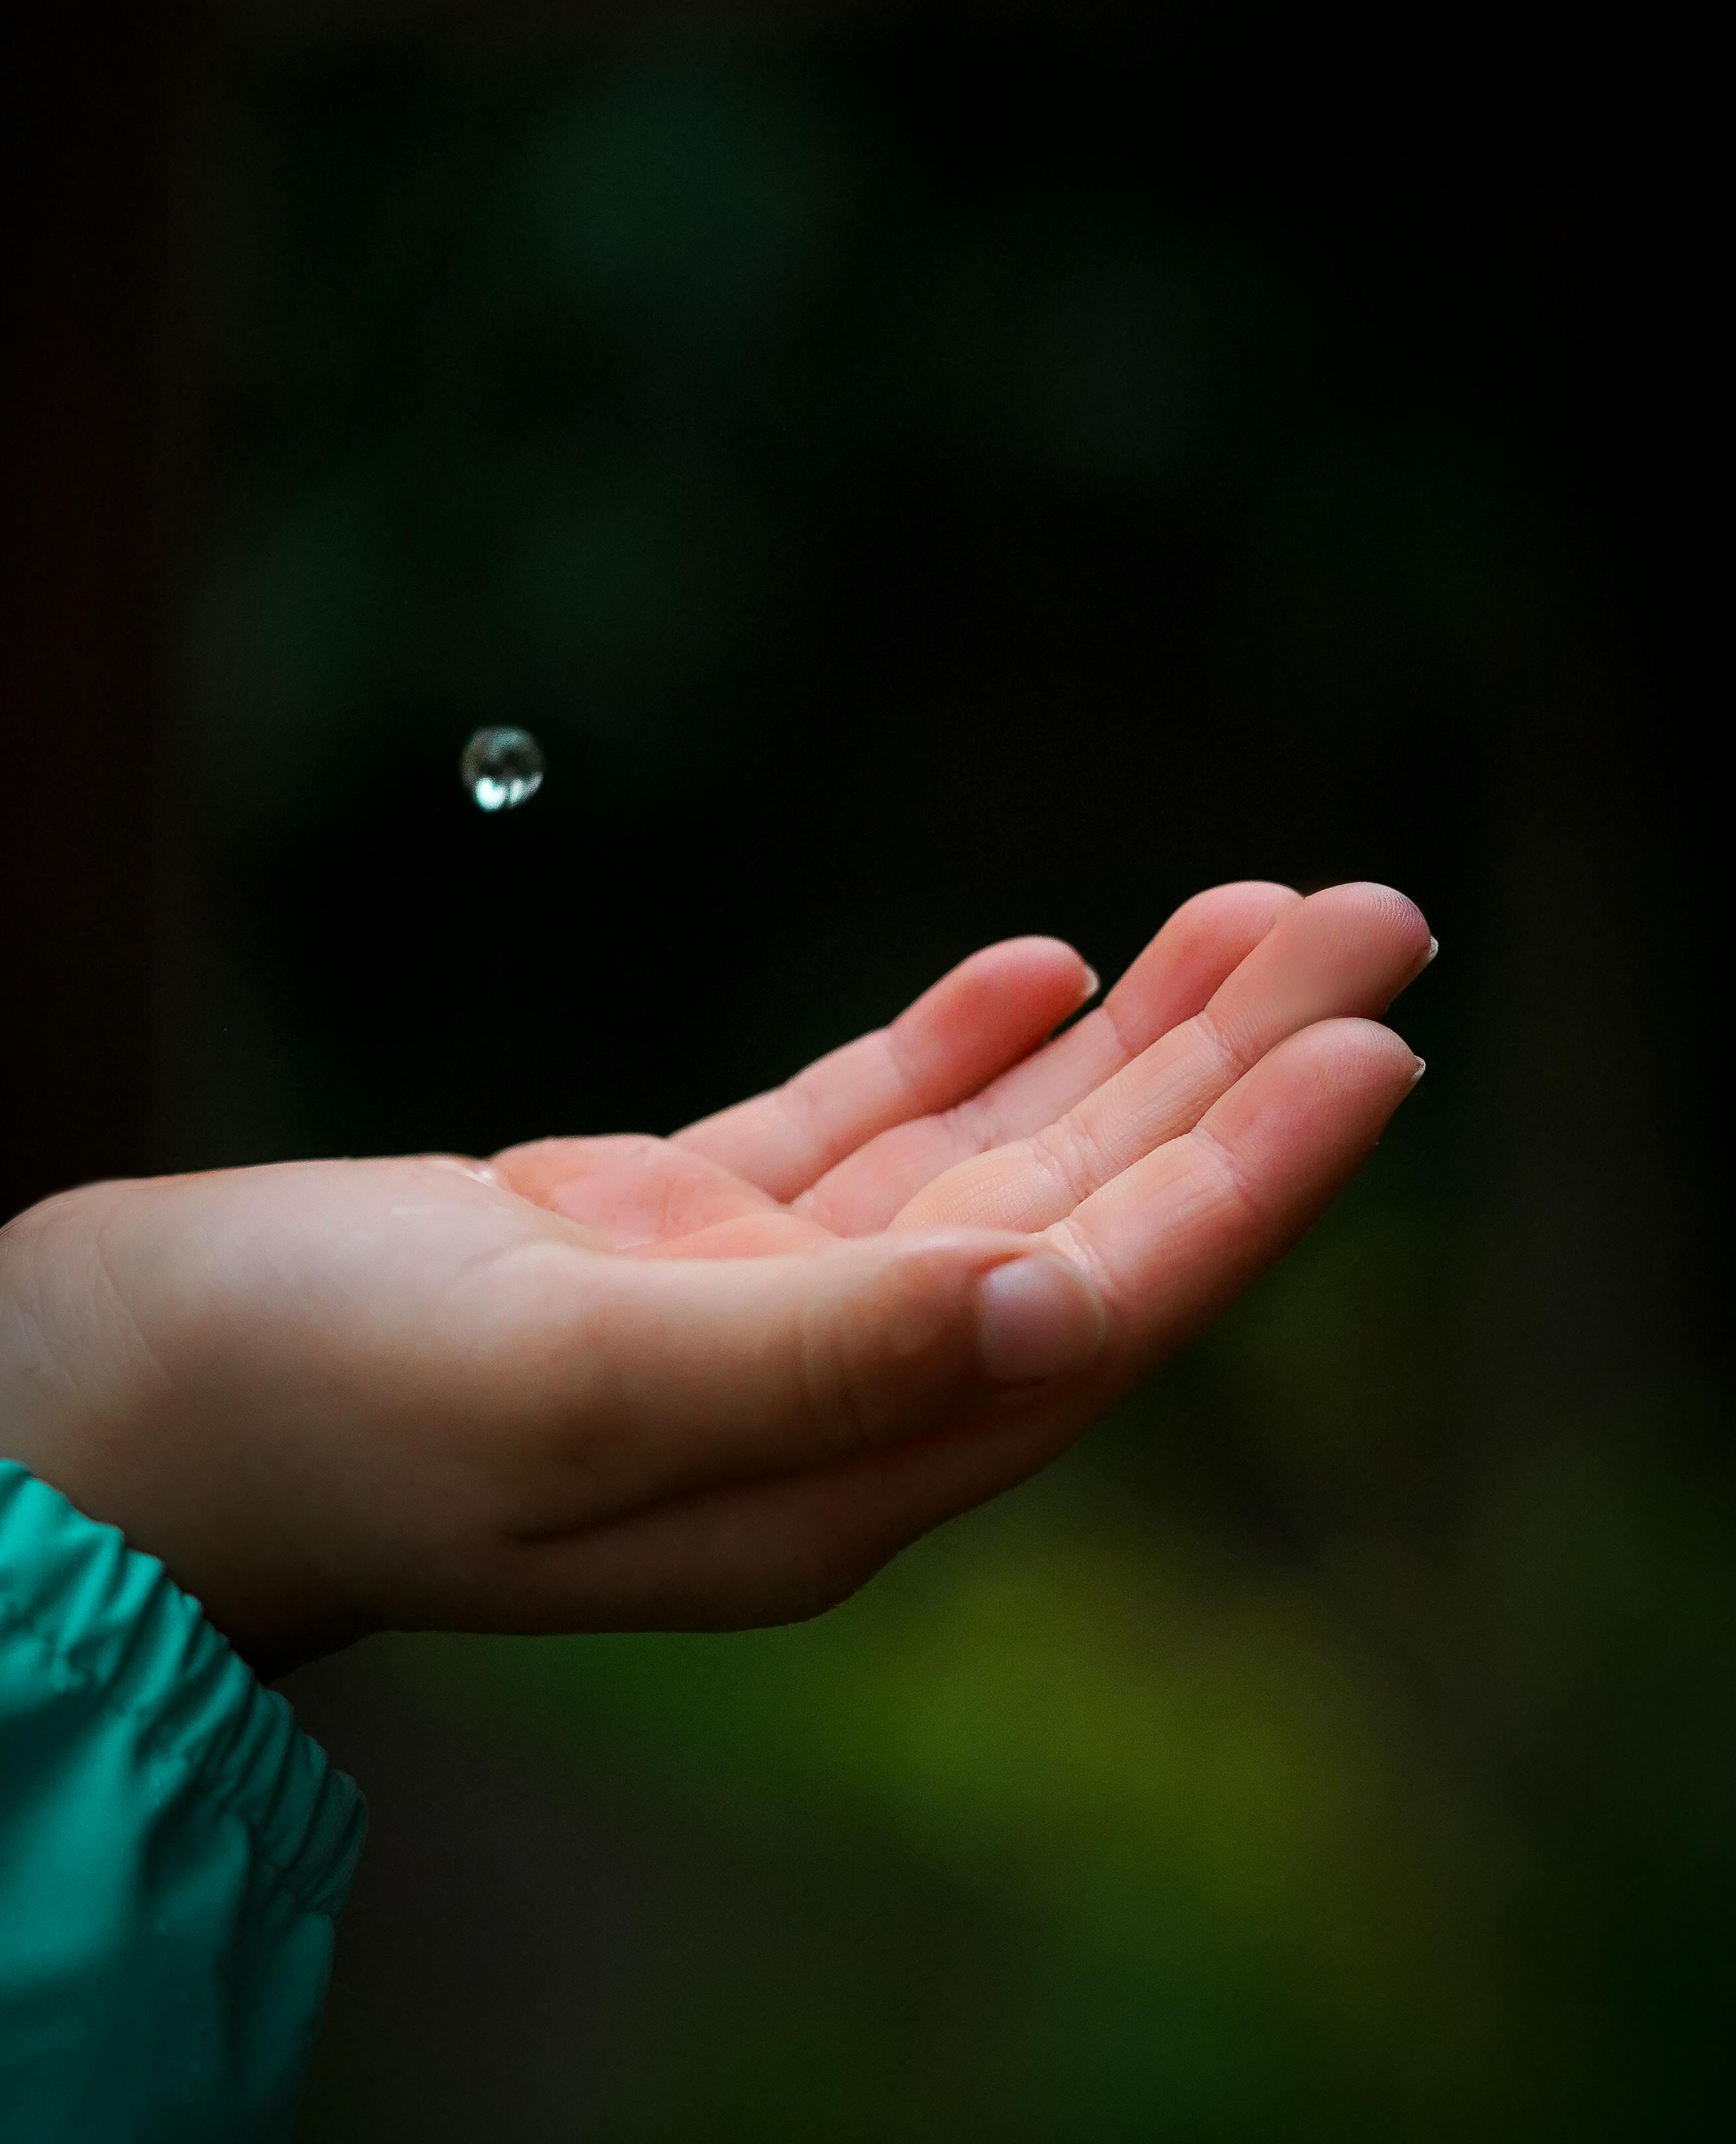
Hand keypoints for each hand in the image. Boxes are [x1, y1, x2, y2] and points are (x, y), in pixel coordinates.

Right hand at [0, 882, 1428, 1673]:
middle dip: (1232, 1071)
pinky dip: (951, 1047)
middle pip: (1077, 1214)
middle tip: (1372, 916)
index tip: (1372, 1042)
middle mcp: (813, 1403)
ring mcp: (738, 1313)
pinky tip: (1040, 971)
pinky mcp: (656, 1235)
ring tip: (1254, 912)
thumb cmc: (305, 1405)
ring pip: (984, 1156)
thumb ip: (819, 1359)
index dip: (1248, 1179)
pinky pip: (852, 1132)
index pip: (1092, 1311)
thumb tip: (1067, 1311)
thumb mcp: (561, 1382)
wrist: (114, 1395)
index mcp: (819, 1477)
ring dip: (1125, 1037)